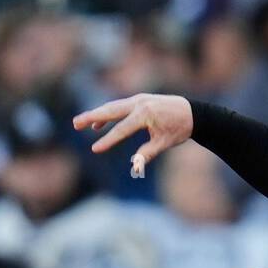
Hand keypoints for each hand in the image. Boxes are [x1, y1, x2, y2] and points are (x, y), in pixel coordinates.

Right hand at [72, 94, 192, 175]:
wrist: (191, 112)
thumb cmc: (179, 129)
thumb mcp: (164, 143)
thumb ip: (147, 154)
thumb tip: (134, 167)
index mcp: (145, 114)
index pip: (122, 130)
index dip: (107, 141)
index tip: (94, 149)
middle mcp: (139, 104)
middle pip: (110, 111)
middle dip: (92, 117)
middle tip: (75, 123)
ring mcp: (138, 100)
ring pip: (113, 107)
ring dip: (96, 114)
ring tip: (80, 123)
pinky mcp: (139, 100)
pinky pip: (119, 106)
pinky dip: (109, 114)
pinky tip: (98, 124)